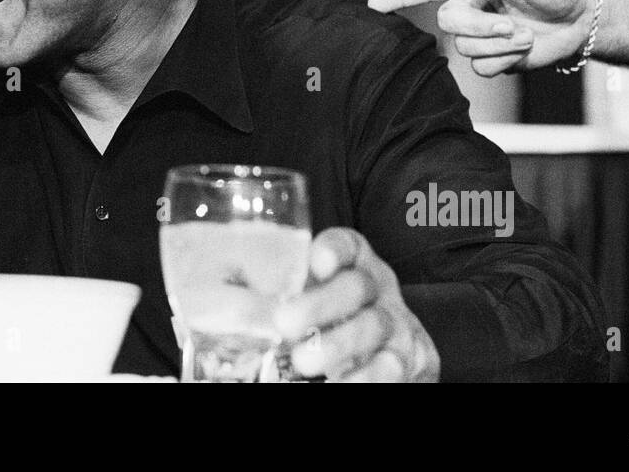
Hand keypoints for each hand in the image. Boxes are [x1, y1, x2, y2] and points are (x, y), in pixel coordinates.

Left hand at [274, 228, 438, 382]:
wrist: (383, 351)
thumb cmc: (324, 317)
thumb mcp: (299, 295)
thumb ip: (266, 292)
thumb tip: (217, 300)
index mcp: (351, 262)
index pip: (347, 244)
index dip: (334, 249)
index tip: (315, 261)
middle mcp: (378, 287)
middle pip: (357, 286)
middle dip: (321, 304)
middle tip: (285, 324)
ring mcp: (396, 323)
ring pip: (374, 326)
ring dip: (338, 345)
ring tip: (302, 362)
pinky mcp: (411, 359)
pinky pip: (392, 367)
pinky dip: (366, 378)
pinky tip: (337, 385)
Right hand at [367, 0, 591, 75]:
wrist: (578, 19)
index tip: (373, 5)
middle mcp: (468, 9)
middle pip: (447, 21)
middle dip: (479, 26)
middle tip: (511, 26)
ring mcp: (477, 36)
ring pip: (466, 47)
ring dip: (500, 44)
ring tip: (525, 34)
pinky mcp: (491, 59)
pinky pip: (482, 68)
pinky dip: (505, 59)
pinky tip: (522, 48)